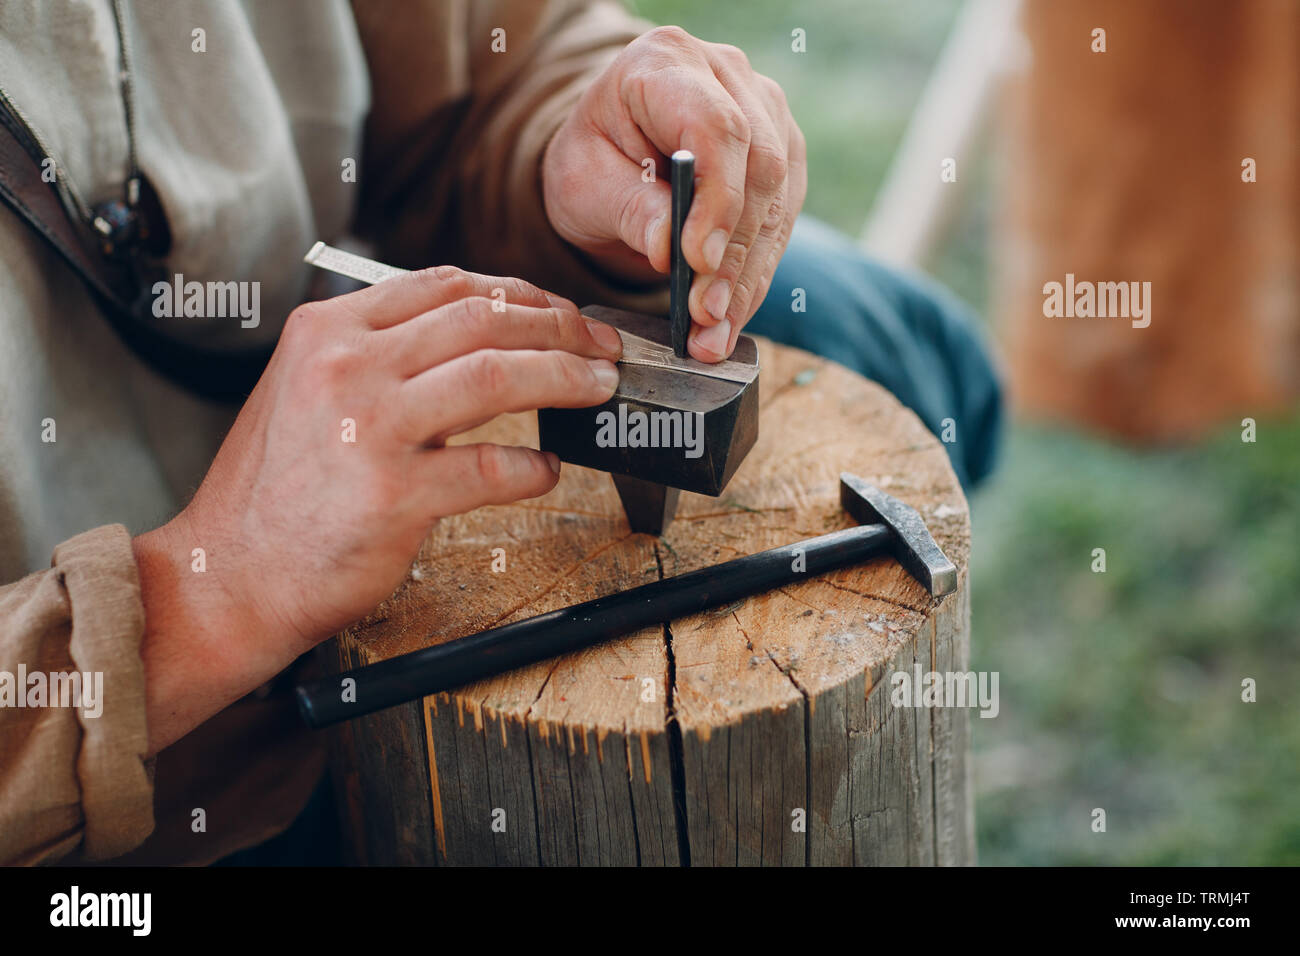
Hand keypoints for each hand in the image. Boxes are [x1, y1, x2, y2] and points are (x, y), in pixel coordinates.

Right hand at [133, 268, 621, 751]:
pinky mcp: (393, 495)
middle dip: (559, 327)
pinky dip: (532, 468)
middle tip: (600, 345)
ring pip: (498, 376)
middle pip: (483, 319)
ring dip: (565, 378)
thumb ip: (377, 353)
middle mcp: (346, 367)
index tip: (559, 310)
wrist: (228, 574)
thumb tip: (477, 334)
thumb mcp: (305, 390)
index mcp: (327, 332)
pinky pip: (491, 468)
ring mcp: (370, 428)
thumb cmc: (274, 492)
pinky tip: (546, 470)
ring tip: (597, 387)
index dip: (519, 291)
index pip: (444, 284)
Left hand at [542, 25, 806, 362]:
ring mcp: (766, 114)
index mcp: (668, 62)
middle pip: (758, 167)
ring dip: (748, 277)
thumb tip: (669, 250)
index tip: (698, 261)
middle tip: (705, 315)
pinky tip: (730, 319)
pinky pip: (781, 223)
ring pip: (778, 202)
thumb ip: (629, 208)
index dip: (717, 199)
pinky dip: (755, 277)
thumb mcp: (585, 182)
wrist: (611, 155)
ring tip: (714, 332)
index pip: (716, 127)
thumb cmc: (592, 158)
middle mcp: (729, 76)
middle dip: (733, 254)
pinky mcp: (783, 156)